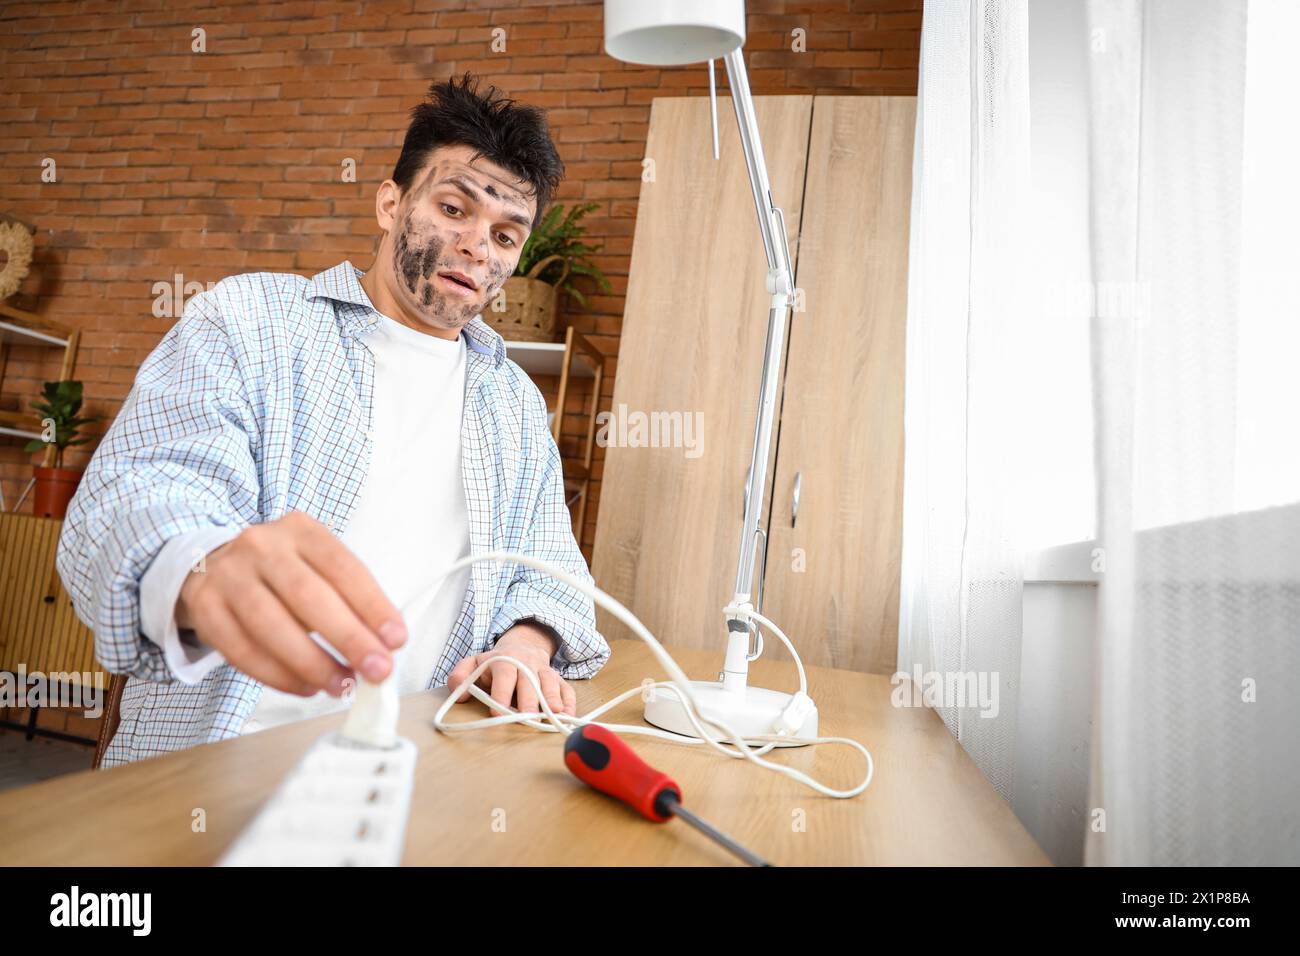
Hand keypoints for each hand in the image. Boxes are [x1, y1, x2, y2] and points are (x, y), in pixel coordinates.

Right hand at [176, 510, 407, 696]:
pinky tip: (306, 686)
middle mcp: (262, 546)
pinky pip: (242, 651)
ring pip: (272, 625)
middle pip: (308, 596)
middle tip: (377, 670)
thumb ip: (348, 599)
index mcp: (301, 530)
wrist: (213, 564)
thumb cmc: (283, 572)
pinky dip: (278, 676)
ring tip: (342, 685)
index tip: (396, 639)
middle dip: (348, 638)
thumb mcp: (317, 567)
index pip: (343, 567)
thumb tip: (383, 645)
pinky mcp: (206, 609)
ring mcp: (228, 576)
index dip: (372, 605)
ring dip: (313, 663)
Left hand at [446, 622, 576, 716]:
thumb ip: (461, 676)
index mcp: (504, 660)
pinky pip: (567, 689)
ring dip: (553, 698)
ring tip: (555, 713)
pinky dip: (569, 702)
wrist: (521, 647)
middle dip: (528, 698)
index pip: (504, 674)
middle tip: (526, 716)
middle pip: (529, 680)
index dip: (501, 692)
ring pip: (551, 682)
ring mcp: (544, 671)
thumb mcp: (473, 664)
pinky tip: (568, 715)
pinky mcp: (558, 680)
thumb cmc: (495, 664)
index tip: (497, 711)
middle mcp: (527, 664)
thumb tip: (461, 696)